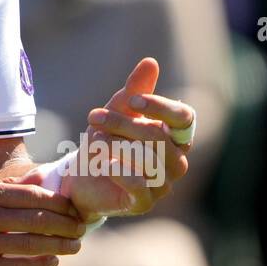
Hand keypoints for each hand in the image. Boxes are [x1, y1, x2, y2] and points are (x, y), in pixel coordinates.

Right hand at [0, 181, 85, 265]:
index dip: (57, 203)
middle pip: (35, 219)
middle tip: (81, 228)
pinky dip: (38, 265)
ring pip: (29, 243)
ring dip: (58, 245)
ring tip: (75, 246)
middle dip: (64, 225)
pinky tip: (52, 262)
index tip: (73, 208)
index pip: (30, 196)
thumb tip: (34, 183)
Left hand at [52, 58, 192, 220]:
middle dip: (124, 124)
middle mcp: (176, 162)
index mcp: (175, 137)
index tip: (131, 100)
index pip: (185, 119)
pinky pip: (140, 187)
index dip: (161, 107)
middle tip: (94, 116)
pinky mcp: (143, 203)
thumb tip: (151, 61)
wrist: (81, 176)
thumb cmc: (106, 140)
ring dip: (116, 145)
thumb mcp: (117, 111)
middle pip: (159, 138)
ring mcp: (162, 185)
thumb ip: (135, 90)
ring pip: (149, 161)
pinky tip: (104, 162)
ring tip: (94, 139)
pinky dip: (120, 172)